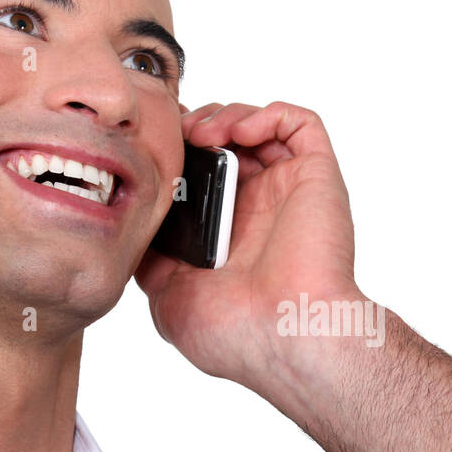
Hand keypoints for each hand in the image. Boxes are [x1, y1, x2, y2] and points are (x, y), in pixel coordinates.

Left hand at [134, 101, 362, 391]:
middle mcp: (258, 208)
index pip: (201, 175)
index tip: (152, 143)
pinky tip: (239, 133)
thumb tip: (135, 231)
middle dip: (195, 126)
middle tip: (175, 133)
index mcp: (226, 233)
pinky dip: (268, 113)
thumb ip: (152, 261)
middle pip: (227, 142)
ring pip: (259, 125)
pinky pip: (300, 123)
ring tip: (202, 133)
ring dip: (225, 115)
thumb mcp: (169, 299)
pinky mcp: (315, 176)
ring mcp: (287, 190)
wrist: (286, 338)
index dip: (177, 152)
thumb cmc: (238, 334)